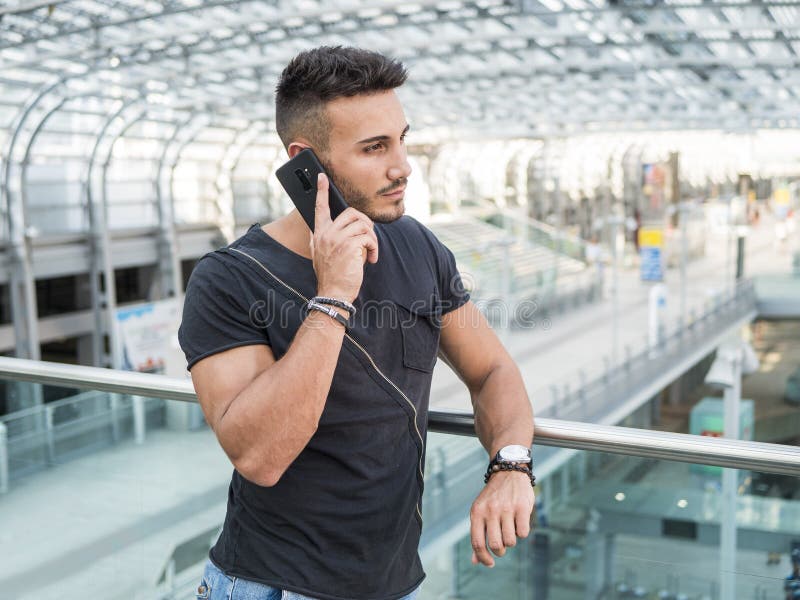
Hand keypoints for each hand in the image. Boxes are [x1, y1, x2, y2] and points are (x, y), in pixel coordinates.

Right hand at [311, 173, 378, 301]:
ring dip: (372, 238)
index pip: (319, 208)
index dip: (321, 191)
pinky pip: (368, 237)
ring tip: (370, 252)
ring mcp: (337, 239)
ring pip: (363, 225)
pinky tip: (371, 259)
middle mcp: (326, 233)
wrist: (333, 293)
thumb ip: (325, 238)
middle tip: (369, 237)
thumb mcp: (321, 254)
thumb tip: (339, 226)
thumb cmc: (331, 275)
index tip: (322, 177)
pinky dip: (374, 248)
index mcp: (318, 234)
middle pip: (351, 212)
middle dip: (366, 222)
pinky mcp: (349, 247)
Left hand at [469, 471, 534, 566]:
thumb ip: (478, 534)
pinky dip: (522, 532)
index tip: (490, 563)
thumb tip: (475, 561)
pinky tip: (519, 522)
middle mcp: (490, 510)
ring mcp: (506, 508)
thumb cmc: (493, 497)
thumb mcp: (480, 512)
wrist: (508, 472)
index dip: (483, 558)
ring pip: (511, 541)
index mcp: (477, 512)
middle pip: (496, 545)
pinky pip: (523, 533)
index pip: (477, 543)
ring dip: (511, 540)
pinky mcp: (522, 507)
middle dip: (500, 551)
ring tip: (510, 529)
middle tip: (502, 546)